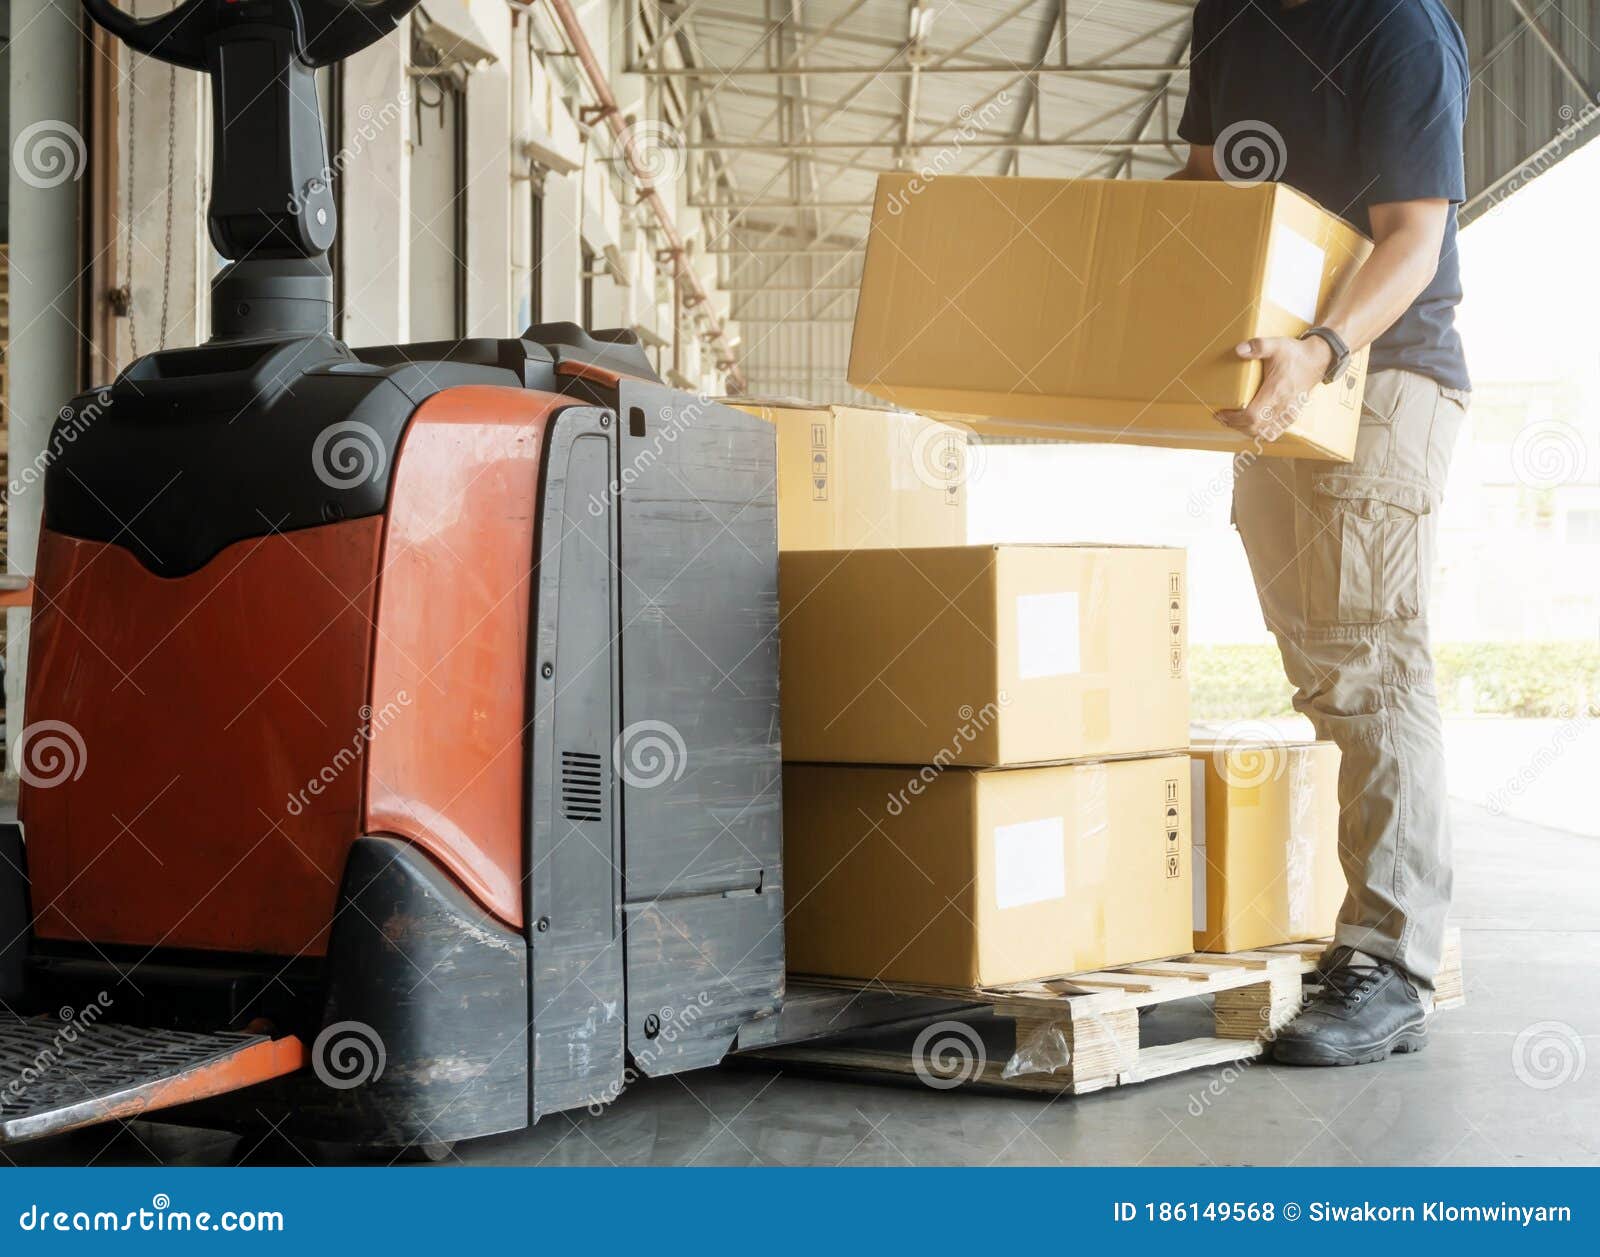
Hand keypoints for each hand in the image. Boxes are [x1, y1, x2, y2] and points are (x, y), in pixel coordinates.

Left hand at [1215, 335, 1333, 440]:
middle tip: (1222, 418)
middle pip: (1255, 427)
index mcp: (1276, 391)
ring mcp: (1289, 412)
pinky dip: (1260, 432)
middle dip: (1235, 425)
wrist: (1318, 359)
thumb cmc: (1295, 354)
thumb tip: (1239, 350)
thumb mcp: (1276, 344)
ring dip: (1246, 430)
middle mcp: (1283, 406)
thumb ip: (1258, 346)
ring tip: (1233, 422)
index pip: (1252, 416)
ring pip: (1264, 432)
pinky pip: (1275, 432)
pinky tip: (1251, 426)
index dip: (1234, 418)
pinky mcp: (1292, 415)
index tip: (1221, 413)